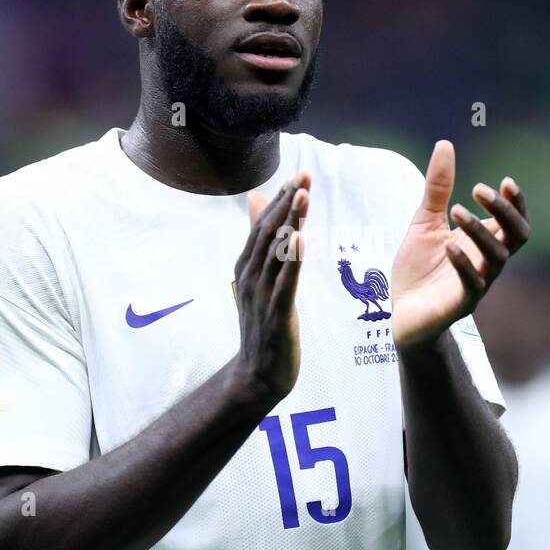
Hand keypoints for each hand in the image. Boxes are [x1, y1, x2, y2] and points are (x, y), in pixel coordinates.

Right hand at [229, 171, 309, 404]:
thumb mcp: (259, 280)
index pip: (262, 225)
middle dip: (286, 201)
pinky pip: (285, 282)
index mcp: (246, 266)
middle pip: (268, 232)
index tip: (296, 174)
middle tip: (303, 174)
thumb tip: (256, 200)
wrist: (256, 374)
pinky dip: (292, 259)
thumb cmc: (261, 325)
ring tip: (303, 195)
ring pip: (277, 252)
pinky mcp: (276, 313)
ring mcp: (261, 294)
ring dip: (290, 221)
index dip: (279, 198)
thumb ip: (259, 242)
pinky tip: (301, 238)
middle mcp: (250, 275)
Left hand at [390, 141, 528, 349]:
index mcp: (483, 242)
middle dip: (506, 212)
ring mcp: (477, 283)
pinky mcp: (460, 304)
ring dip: (479, 231)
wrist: (401, 314)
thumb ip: (437, 188)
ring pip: (498, 257)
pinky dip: (464, 263)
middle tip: (480, 189)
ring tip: (456, 209)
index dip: (515, 202)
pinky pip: (472, 284)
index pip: (514, 221)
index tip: (504, 181)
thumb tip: (446, 144)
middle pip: (518, 236)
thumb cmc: (419, 269)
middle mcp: (487, 261)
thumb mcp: (424, 221)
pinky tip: (448, 245)